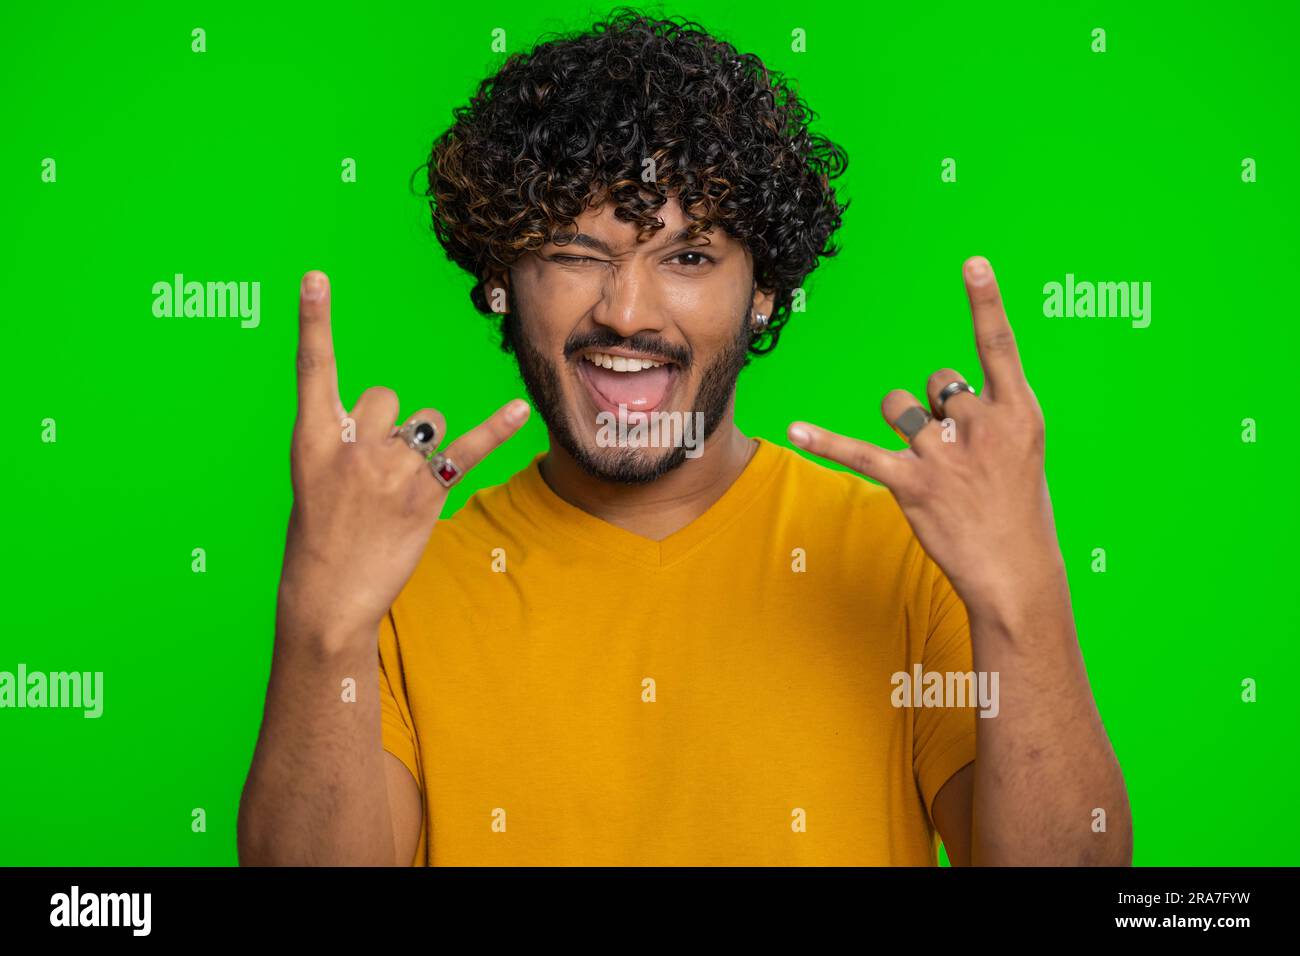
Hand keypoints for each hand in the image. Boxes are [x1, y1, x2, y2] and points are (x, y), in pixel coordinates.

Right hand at [279, 270, 529, 644]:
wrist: (326, 597)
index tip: (317, 276)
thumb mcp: (315, 481)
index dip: (314, 320)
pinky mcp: (423, 494)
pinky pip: (465, 450)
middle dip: (390, 427)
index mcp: (310, 439)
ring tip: (397, 494)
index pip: (312, 369)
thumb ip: (344, 440)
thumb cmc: (320, 538)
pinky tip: (517, 408)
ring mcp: (387, 469)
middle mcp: (349, 445)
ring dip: (422, 448)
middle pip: (388, 398)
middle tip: (373, 478)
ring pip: (426, 423)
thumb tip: (388, 419)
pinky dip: (494, 429)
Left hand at [788, 256, 1061, 621]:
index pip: (999, 346)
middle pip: (935, 381)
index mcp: (1019, 412)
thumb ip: (987, 412)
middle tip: (957, 452)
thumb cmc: (1018, 509)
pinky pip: (859, 453)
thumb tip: (942, 391)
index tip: (972, 263)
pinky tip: (796, 431)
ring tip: (931, 467)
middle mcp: (982, 425)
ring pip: (898, 406)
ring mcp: (945, 455)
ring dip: (903, 426)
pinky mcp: (912, 484)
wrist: (1017, 573)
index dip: (986, 302)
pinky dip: (826, 442)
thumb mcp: (1022, 451)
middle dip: (935, 406)